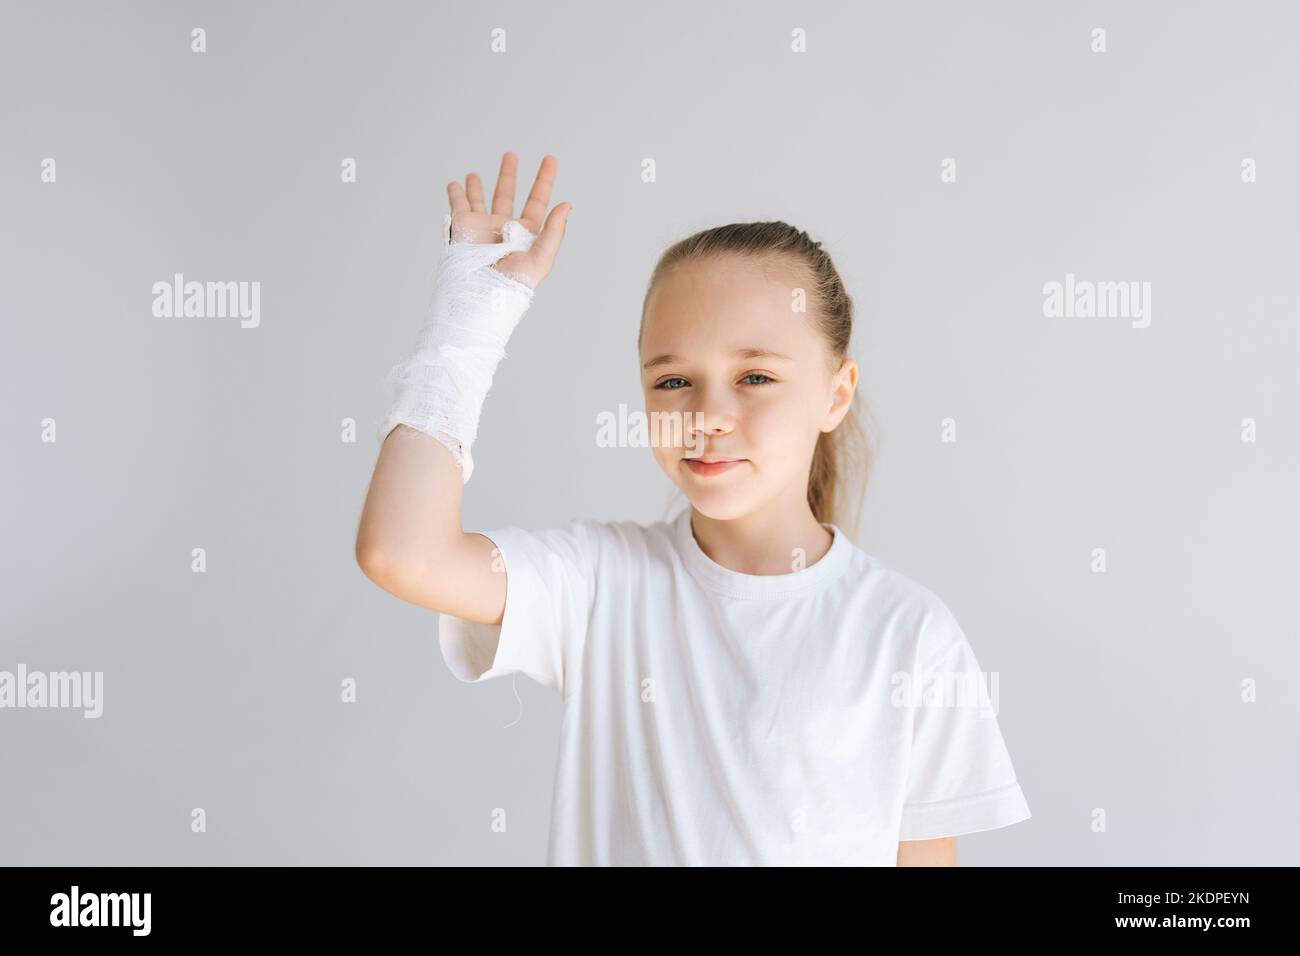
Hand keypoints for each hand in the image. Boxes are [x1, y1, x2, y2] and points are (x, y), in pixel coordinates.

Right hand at [446, 152, 571, 289]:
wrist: (483, 294)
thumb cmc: (513, 284)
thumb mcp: (541, 258)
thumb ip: (554, 232)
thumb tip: (567, 206)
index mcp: (525, 233)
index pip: (537, 200)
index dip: (544, 180)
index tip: (550, 160)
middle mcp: (503, 228)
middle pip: (506, 194)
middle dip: (508, 175)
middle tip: (510, 155)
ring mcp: (482, 227)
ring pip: (479, 199)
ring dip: (477, 186)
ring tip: (474, 174)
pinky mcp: (463, 227)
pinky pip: (458, 205)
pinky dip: (456, 193)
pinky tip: (455, 185)